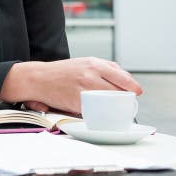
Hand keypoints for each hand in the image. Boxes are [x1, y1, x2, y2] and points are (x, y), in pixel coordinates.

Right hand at [3, 58, 141, 114]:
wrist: (38, 78)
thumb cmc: (62, 72)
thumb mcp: (83, 62)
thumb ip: (103, 68)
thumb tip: (124, 80)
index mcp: (94, 63)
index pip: (122, 76)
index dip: (132, 86)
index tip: (137, 92)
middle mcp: (90, 74)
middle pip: (118, 90)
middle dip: (124, 98)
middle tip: (126, 103)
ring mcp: (84, 88)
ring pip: (108, 101)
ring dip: (114, 107)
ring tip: (114, 109)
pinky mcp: (77, 101)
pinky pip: (94, 110)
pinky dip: (98, 112)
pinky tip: (98, 113)